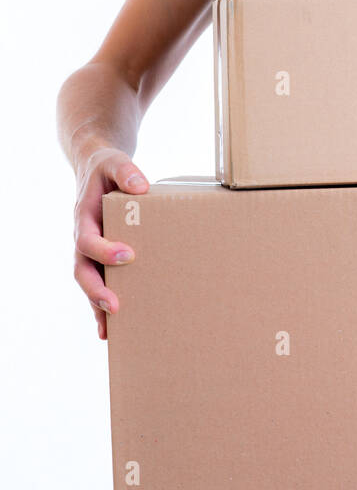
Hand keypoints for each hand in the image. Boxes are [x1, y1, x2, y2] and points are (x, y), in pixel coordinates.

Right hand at [73, 146, 146, 339]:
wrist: (95, 166)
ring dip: (97, 305)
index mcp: (84, 218)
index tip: (127, 255)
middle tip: (116, 306)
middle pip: (82, 270)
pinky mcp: (100, 255)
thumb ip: (125, 170)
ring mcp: (90, 249)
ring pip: (88, 282)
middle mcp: (83, 237)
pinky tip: (112, 328)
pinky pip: (98, 282)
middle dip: (96, 290)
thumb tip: (141, 186)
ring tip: (112, 329)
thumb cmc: (107, 166)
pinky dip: (101, 305)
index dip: (104, 250)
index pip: (87, 240)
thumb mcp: (114, 161)